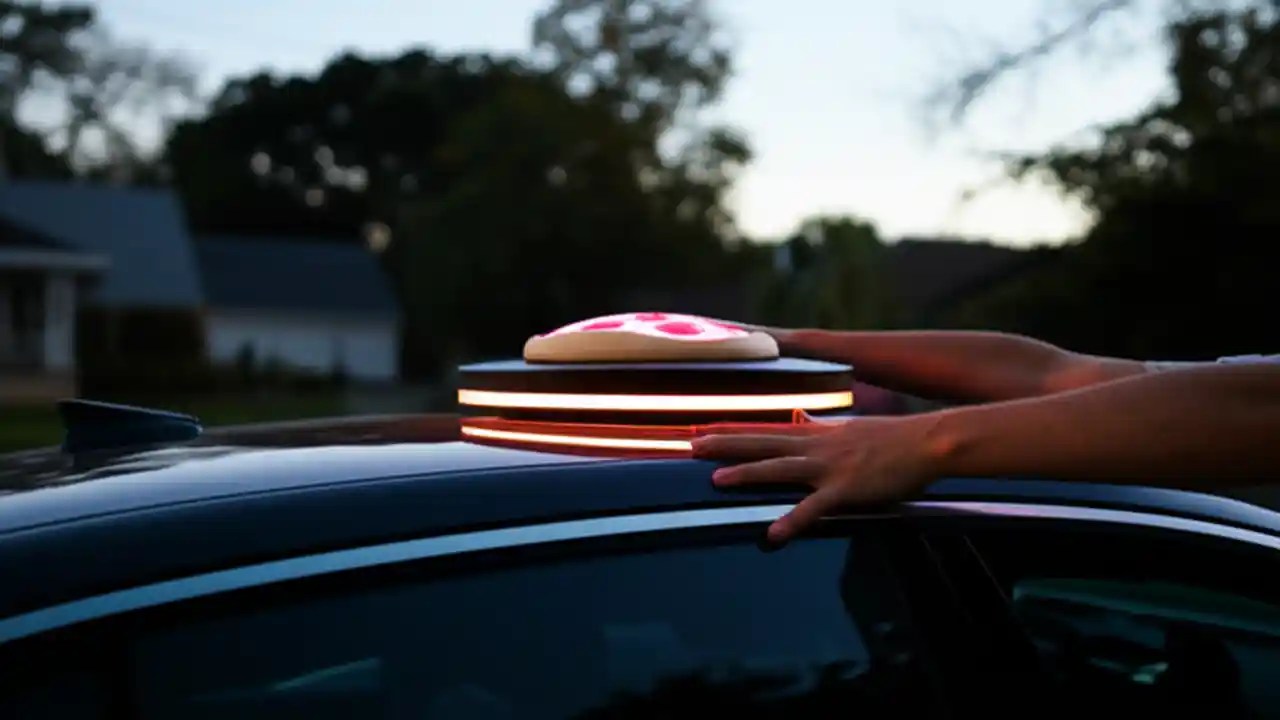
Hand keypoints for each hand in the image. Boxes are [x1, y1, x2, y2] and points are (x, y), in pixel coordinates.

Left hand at [691, 415, 945, 544]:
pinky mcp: (846, 488)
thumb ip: (828, 432)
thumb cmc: (899, 440)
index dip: (737, 431)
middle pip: (764, 442)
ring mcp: (830, 466)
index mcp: (821, 435)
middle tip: (691, 443)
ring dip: (746, 473)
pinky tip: (772, 534)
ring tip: (715, 480)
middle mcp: (819, 447)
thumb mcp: (856, 430)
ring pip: (779, 468)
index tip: (707, 428)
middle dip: (726, 444)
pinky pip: (814, 508)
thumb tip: (809, 425)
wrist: (930, 441)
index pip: (770, 431)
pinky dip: (792, 521)